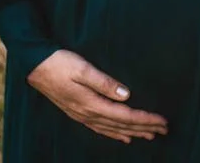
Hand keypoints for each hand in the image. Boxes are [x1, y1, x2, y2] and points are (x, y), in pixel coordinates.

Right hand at [26, 50, 168, 143]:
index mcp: (91, 104)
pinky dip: (114, 133)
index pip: (125, 115)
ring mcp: (81, 115)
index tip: (162, 120)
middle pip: (122, 125)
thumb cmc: (59, 62)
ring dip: (132, 133)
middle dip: (144, 128)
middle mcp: (88, 114)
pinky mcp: (77, 112)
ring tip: (148, 136)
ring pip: (112, 129)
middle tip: (164, 130)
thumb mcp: (83, 68)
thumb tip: (126, 94)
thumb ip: (104, 82)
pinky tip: (122, 136)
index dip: (145, 119)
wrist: (34, 65)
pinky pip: (100, 128)